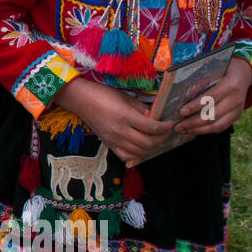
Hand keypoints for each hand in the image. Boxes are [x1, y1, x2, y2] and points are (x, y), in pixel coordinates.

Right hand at [54, 78, 175, 165]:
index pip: (153, 128)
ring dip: (151, 146)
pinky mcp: (109, 144)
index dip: (166, 127)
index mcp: (126, 116)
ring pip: (140, 151)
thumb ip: (141, 109)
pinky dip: (137, 154)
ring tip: (155, 138)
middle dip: (162, 138)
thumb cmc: (103, 95)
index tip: (170, 123)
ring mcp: (114, 140)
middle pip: (149, 142)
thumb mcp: (126, 98)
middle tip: (165, 131)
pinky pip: (127, 156)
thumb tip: (155, 118)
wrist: (81, 100)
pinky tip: (140, 146)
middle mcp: (120, 131)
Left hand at [173, 57, 251, 135]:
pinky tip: (192, 130)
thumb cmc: (224, 69)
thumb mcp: (215, 68)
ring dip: (197, 130)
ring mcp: (238, 110)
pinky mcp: (236, 116)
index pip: (211, 98)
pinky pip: (220, 127)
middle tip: (177, 126)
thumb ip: (202, 78)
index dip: (195, 106)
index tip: (181, 112)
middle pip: (212, 115)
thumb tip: (179, 89)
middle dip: (192, 123)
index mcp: (230, 85)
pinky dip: (205, 130)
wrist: (244, 74)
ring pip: (216, 125)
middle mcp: (236, 99)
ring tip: (182, 130)